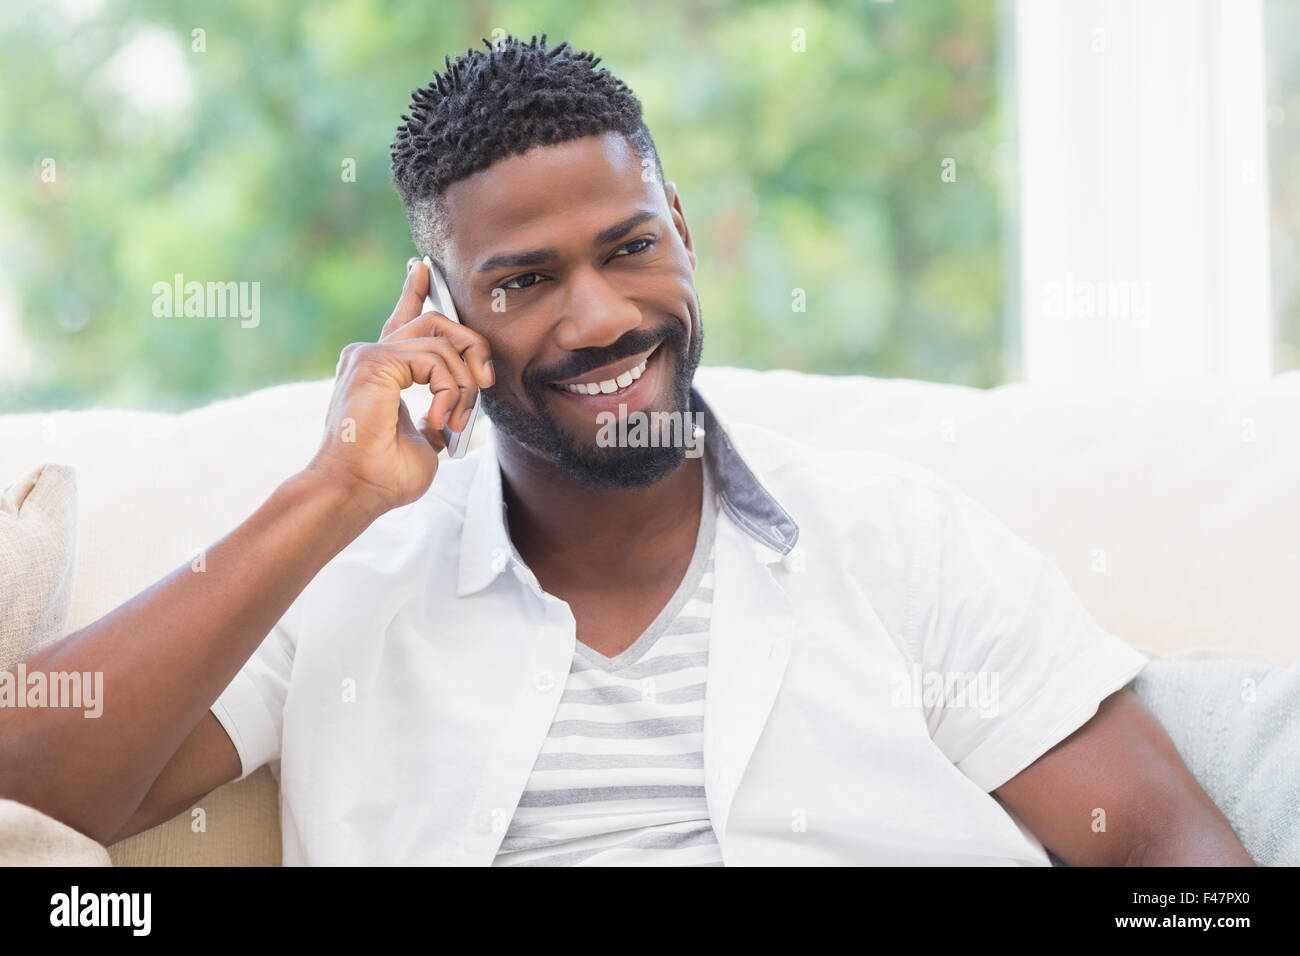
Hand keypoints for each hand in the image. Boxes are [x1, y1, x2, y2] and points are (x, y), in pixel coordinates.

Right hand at [304, 258, 493, 517]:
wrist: (357, 490)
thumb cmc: (384, 476)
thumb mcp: (425, 441)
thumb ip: (436, 417)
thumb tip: (454, 415)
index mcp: (380, 371)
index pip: (403, 322)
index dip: (415, 293)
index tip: (423, 269)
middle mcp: (370, 356)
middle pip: (436, 322)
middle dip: (472, 348)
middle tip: (484, 383)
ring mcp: (369, 354)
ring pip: (442, 342)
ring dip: (463, 384)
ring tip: (454, 420)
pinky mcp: (373, 360)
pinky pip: (435, 358)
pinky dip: (449, 390)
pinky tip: (439, 418)